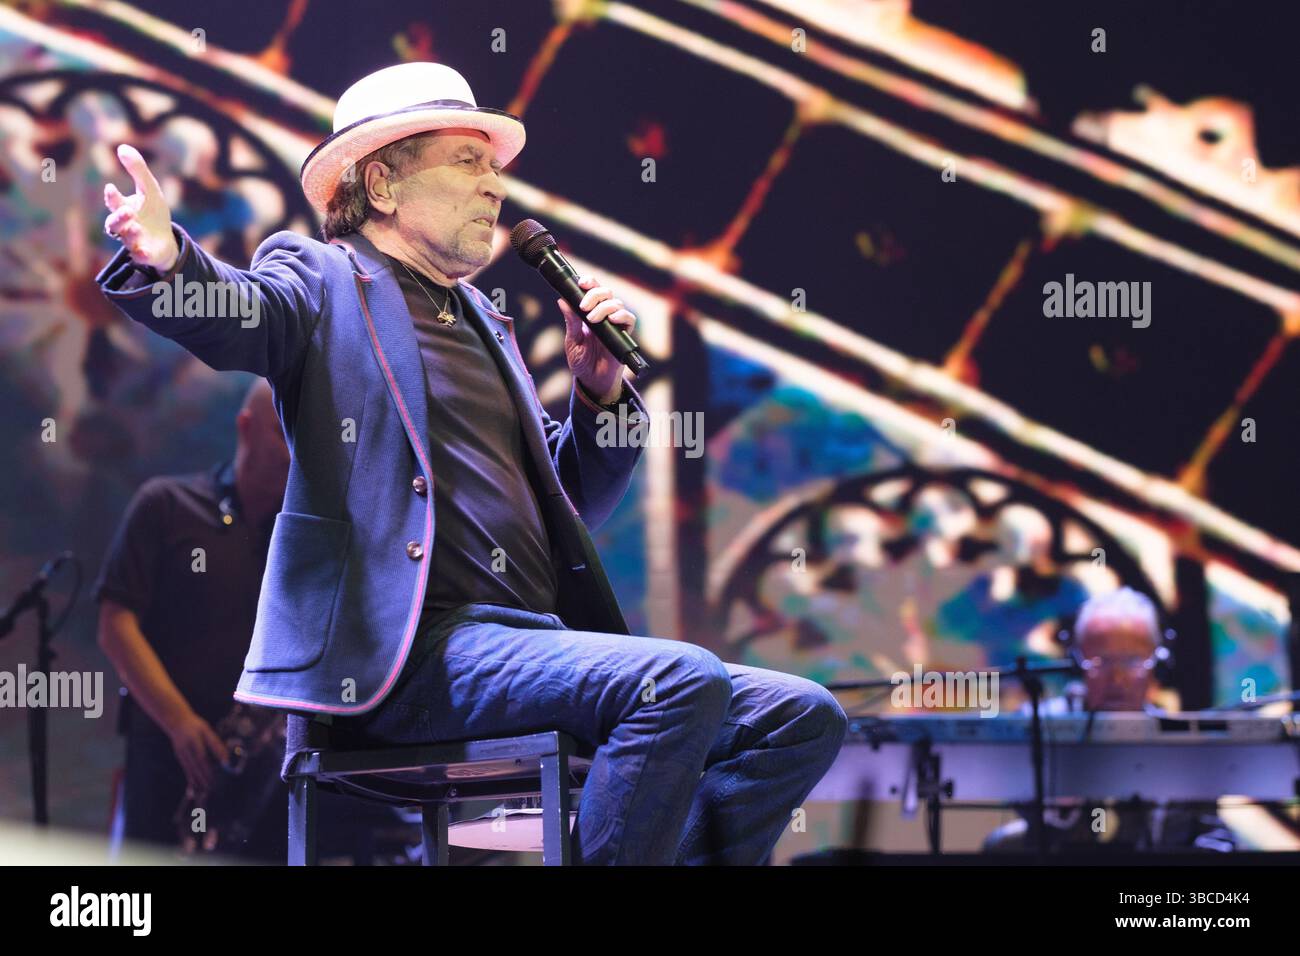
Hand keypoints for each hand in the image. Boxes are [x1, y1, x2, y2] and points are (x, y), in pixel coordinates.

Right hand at [103, 144, 179, 272]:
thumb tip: (122, 146)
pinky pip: (140, 257)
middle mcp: (125, 226)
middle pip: (114, 224)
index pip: (114, 202)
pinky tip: (143, 252)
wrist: (165, 239)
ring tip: (136, 228)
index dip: (112, 197)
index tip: (111, 188)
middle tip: (128, 212)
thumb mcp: (150, 189)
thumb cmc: (153, 212)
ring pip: (125, 240)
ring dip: (129, 234)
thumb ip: (137, 170)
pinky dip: (140, 255)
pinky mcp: (145, 254)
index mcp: (124, 208)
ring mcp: (134, 241)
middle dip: (119, 217)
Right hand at [168, 712, 228, 795]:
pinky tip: (194, 784)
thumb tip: (224, 756)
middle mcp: (186, 748)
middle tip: (211, 787)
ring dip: (197, 779)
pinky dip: (190, 776)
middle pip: (196, 765)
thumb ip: (215, 743)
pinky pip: (185, 768)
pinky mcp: (179, 755)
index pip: (202, 756)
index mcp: (194, 740)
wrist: (176, 721)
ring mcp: (181, 752)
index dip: (208, 767)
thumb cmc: (195, 725)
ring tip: (204, 789)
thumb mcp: (207, 730)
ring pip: (190, 768)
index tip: (214, 776)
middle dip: (203, 777)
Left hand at [558, 276, 636, 404]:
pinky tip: (612, 320)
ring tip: (592, 320)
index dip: (589, 283)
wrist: (592, 381)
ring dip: (604, 307)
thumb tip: (562, 300)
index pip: (592, 291)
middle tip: (584, 307)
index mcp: (590, 313)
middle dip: (595, 294)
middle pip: (606, 292)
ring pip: (617, 303)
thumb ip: (571, 321)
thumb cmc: (582, 362)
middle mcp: (604, 315)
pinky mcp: (624, 335)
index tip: (581, 283)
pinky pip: (629, 319)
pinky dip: (622, 316)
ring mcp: (615, 324)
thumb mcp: (572, 341)